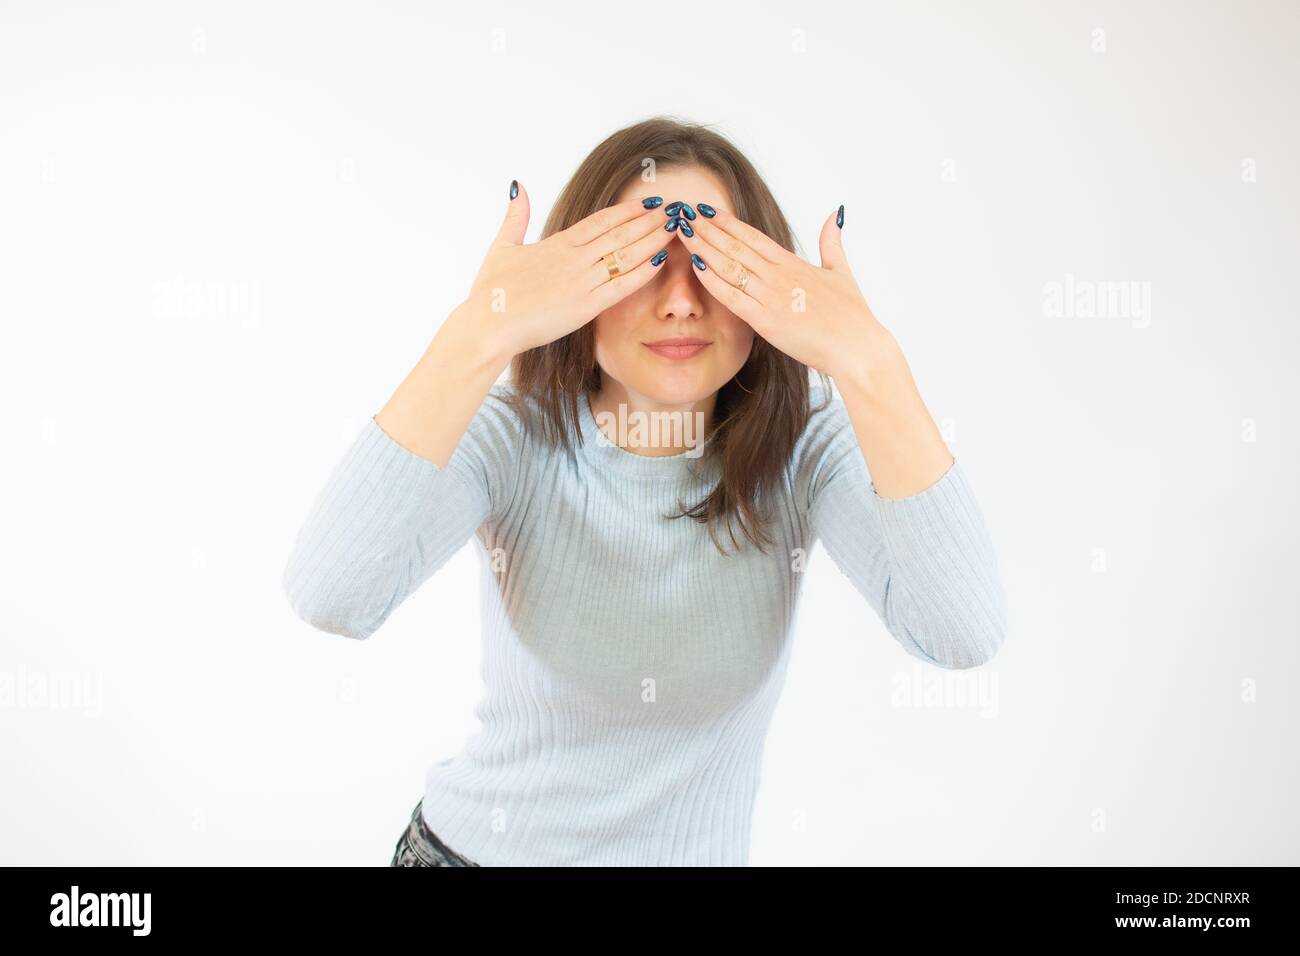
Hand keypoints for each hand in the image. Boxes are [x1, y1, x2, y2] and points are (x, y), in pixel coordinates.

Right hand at [458, 183, 674, 359]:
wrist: (488, 325)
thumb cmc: (491, 291)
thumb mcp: (502, 246)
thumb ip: (516, 217)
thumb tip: (519, 187)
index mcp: (557, 243)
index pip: (601, 220)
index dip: (628, 210)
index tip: (649, 201)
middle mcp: (573, 258)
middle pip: (620, 233)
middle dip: (650, 220)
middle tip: (675, 209)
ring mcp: (581, 282)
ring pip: (625, 255)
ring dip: (653, 240)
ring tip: (675, 228)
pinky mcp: (585, 307)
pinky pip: (621, 286)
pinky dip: (643, 272)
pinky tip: (662, 260)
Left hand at [672, 204, 901, 380]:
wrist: (857, 348)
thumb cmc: (852, 315)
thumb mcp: (841, 271)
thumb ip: (832, 242)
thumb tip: (835, 213)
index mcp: (794, 264)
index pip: (753, 236)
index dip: (727, 222)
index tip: (707, 210)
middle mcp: (779, 275)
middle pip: (735, 246)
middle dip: (707, 228)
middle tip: (683, 212)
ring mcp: (771, 297)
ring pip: (729, 266)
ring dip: (703, 247)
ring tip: (681, 231)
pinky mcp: (766, 321)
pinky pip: (732, 297)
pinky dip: (712, 280)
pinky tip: (695, 266)